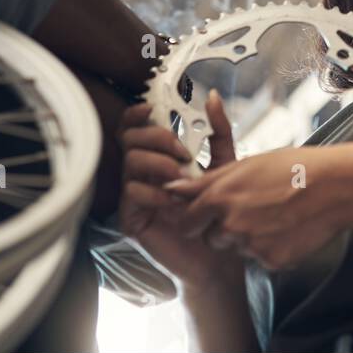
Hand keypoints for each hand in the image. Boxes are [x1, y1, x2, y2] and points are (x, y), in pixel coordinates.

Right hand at [117, 90, 241, 289]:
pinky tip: (173, 201)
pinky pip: (132, 192)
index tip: (152, 108)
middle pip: (129, 137)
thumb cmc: (217, 211)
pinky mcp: (130, 218)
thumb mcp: (223, 165)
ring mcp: (133, 194)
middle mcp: (141, 172)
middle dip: (157, 137)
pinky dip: (154, 191)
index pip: (135, 126)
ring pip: (130, 161)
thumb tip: (212, 95)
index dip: (137, 113)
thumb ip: (218, 132)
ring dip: (158, 162)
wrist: (218, 257)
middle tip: (182, 151)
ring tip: (182, 176)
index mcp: (158, 156)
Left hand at [165, 145, 352, 271]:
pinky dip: (269, 247)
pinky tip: (285, 228)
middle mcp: (231, 225)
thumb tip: (172, 187)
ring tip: (272, 215)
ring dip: (246, 237)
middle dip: (221, 229)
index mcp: (219, 198)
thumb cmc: (291, 169)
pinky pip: (259, 258)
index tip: (203, 214)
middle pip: (210, 238)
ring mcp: (251, 246)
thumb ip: (206, 181)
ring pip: (236, 248)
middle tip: (248, 210)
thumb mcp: (245, 165)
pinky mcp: (271, 261)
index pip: (186, 221)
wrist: (334, 188)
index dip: (194, 218)